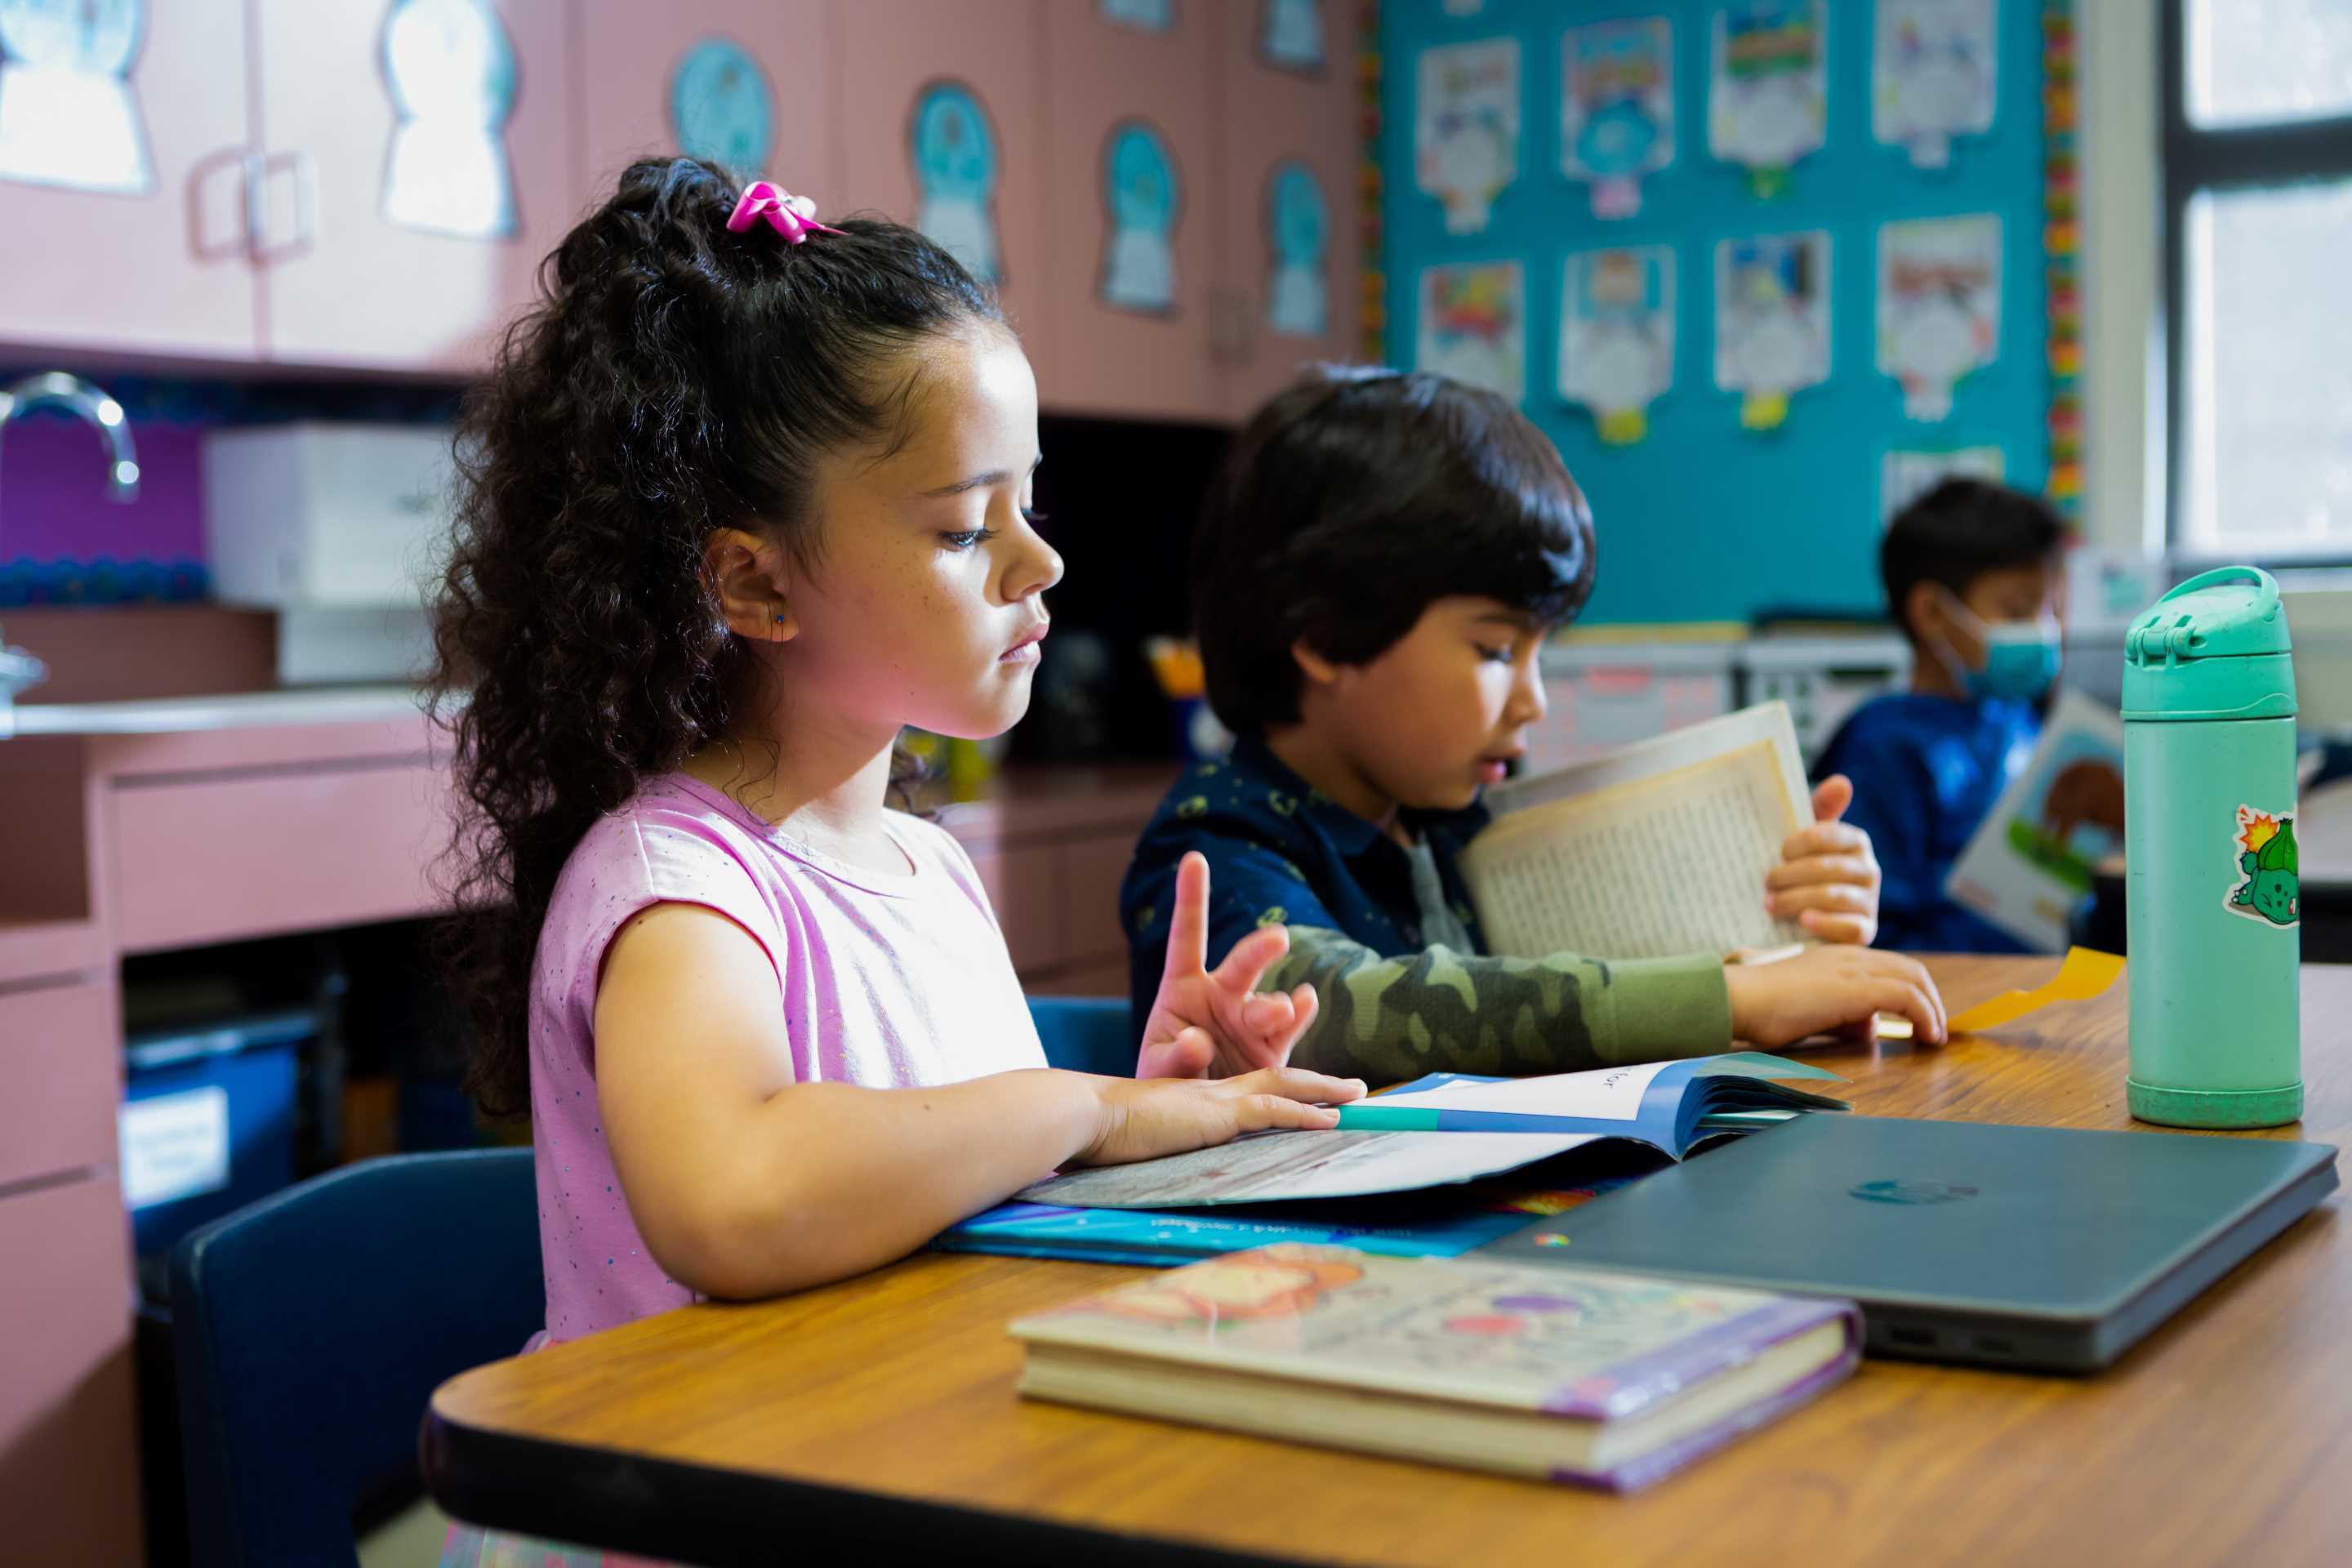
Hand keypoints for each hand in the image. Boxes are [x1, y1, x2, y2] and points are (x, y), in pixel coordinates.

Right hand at [1075, 1067, 1367, 1166]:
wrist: (1086, 1115)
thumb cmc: (1099, 1135)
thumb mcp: (1139, 1143)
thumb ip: (1157, 1150)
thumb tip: (1154, 1171)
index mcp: (1195, 1100)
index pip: (1248, 1093)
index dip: (1281, 1095)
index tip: (1306, 1103)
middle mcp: (1211, 1092)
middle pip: (1276, 1080)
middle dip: (1317, 1084)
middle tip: (1352, 1090)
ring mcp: (1216, 1099)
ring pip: (1283, 1086)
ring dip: (1324, 1091)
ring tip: (1356, 1096)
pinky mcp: (1218, 1114)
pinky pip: (1273, 1109)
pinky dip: (1306, 1114)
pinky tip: (1332, 1120)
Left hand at [1136, 851, 1320, 1079]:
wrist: (1193, 1117)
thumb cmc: (1165, 1080)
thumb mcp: (1157, 1072)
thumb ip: (1173, 1058)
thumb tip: (1197, 1042)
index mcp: (1182, 989)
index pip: (1187, 937)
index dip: (1191, 898)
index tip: (1194, 859)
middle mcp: (1221, 996)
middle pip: (1242, 965)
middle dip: (1260, 950)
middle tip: (1277, 939)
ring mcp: (1250, 1020)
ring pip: (1269, 1003)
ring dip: (1275, 1005)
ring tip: (1277, 1010)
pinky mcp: (1274, 1048)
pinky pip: (1291, 1027)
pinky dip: (1300, 1016)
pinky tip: (1304, 1003)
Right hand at [1723, 945, 1946, 1047]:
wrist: (1738, 999)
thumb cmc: (1761, 1009)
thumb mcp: (1811, 1011)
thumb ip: (1842, 1016)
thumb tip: (1871, 1028)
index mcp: (1836, 958)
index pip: (1889, 966)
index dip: (1912, 992)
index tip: (1919, 1021)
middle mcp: (1849, 957)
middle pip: (1910, 969)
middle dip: (1931, 1000)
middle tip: (1934, 1030)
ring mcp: (1853, 969)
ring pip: (1914, 978)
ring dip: (1933, 1009)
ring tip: (1934, 1037)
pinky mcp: (1855, 988)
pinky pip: (1906, 996)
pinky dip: (1925, 1015)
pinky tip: (1926, 1036)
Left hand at [1765, 776, 1882, 945]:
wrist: (1807, 916)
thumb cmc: (1804, 869)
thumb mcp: (1807, 839)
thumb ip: (1820, 808)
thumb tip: (1841, 782)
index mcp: (1855, 841)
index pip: (1828, 835)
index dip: (1799, 843)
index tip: (1779, 851)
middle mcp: (1869, 870)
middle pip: (1827, 868)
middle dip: (1790, 875)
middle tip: (1766, 882)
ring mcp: (1870, 902)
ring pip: (1834, 897)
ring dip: (1796, 899)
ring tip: (1770, 904)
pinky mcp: (1865, 931)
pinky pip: (1850, 927)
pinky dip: (1824, 923)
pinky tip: (1802, 921)